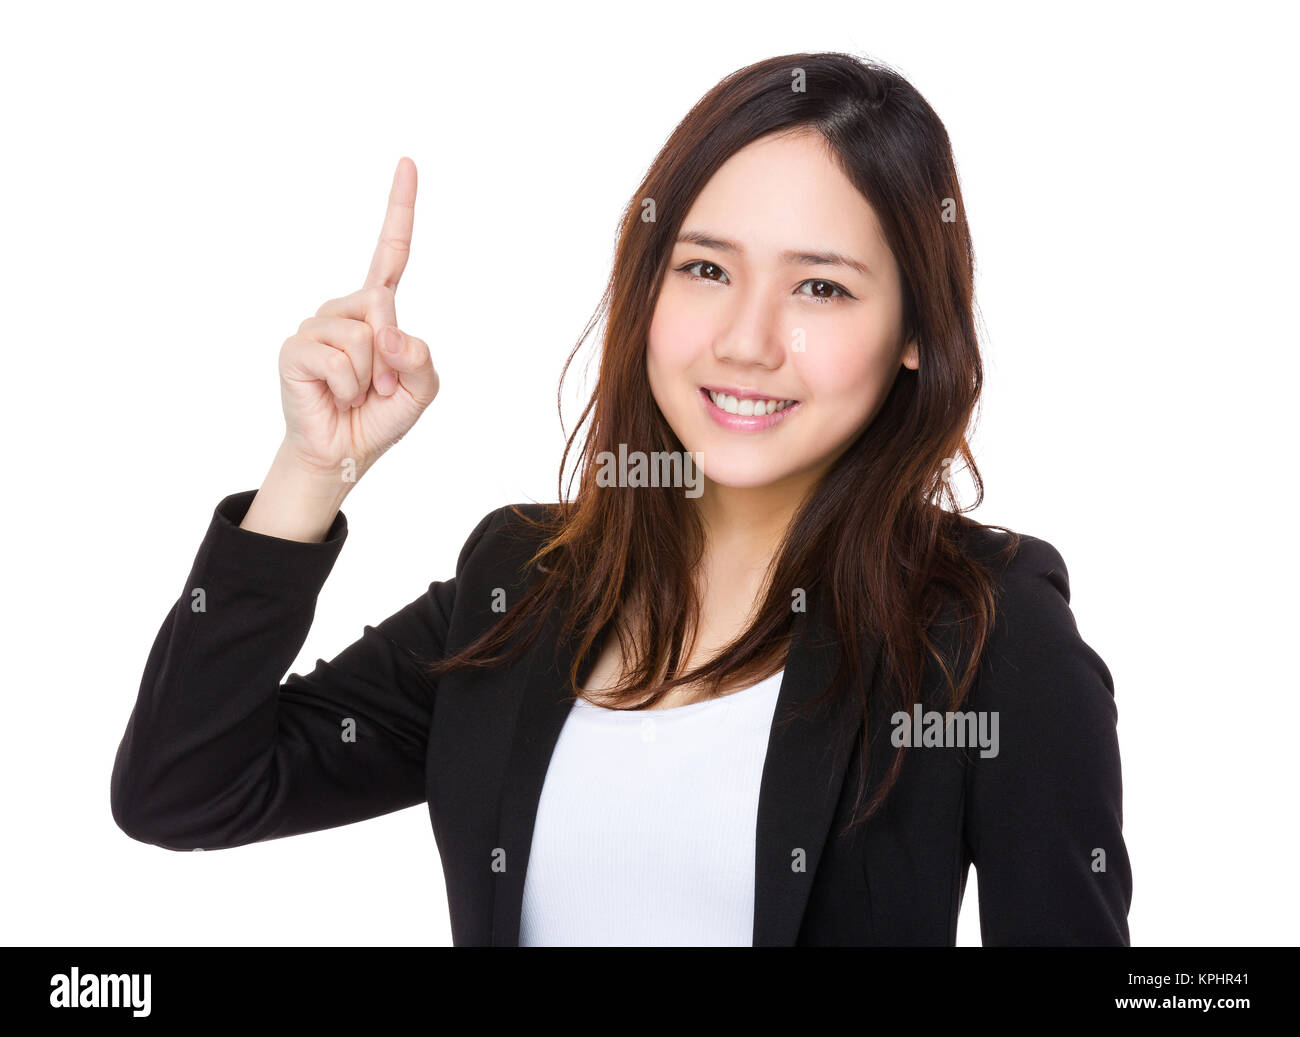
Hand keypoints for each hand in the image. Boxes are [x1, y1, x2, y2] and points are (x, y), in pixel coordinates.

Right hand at [277, 157, 438, 482]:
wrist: (344, 452)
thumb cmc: (380, 416)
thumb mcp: (422, 389)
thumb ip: (421, 359)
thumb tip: (387, 332)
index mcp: (378, 310)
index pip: (391, 252)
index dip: (400, 208)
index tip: (407, 162)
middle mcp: (345, 309)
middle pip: (383, 305)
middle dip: (392, 355)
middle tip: (378, 386)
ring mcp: (316, 325)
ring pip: (363, 337)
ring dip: (369, 378)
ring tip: (355, 393)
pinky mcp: (295, 348)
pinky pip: (338, 359)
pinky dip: (348, 387)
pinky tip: (335, 396)